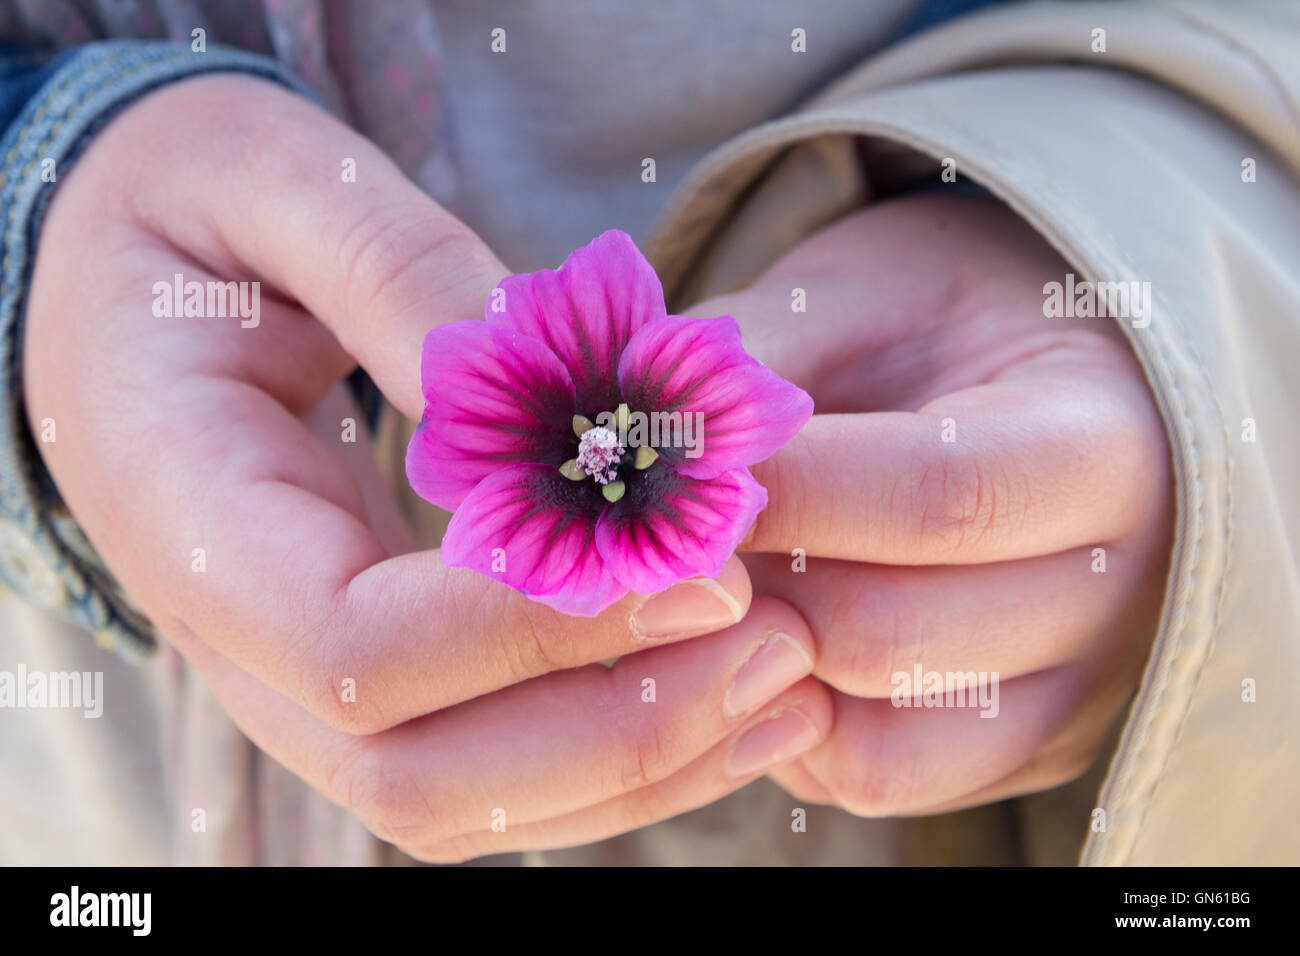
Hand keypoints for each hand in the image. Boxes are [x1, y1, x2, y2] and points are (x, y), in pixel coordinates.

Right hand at [23, 74, 829, 859]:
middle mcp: (235, 640)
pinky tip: (729, 695)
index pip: (359, 649)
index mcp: (186, 518)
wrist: (124, 286)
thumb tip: (551, 375)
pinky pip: (487, 768)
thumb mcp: (272, 186)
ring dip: (638, 764)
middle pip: (420, 775)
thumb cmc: (186, 217)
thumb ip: (401, 274)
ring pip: (464, 804)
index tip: (706, 566)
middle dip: (615, 729)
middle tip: (779, 642)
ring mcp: (298, 679)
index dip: (537, 628)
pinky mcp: (370, 677)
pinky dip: (614, 755)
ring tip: (793, 678)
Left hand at [690, 195, 1172, 815]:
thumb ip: (754, 374)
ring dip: (757, 663)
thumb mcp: (857, 296)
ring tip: (721, 580)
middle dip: (748, 586)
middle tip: (670, 536)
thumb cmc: (935, 320)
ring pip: (876, 745)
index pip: (937, 497)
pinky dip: (790, 723)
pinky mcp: (1027, 749)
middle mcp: (1120, 595)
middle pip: (888, 636)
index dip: (785, 495)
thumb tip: (634, 455)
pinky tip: (764, 636)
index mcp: (1109, 445)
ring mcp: (1080, 693)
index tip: (673, 473)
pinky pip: (877, 778)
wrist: (1033, 377)